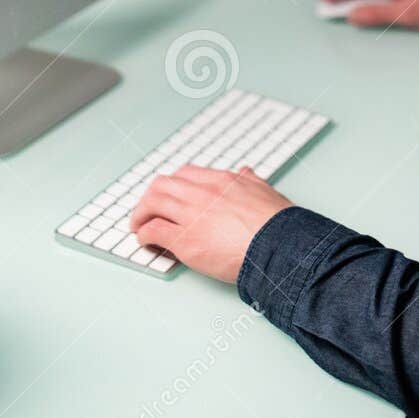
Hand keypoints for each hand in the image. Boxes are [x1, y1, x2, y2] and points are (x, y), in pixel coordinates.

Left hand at [129, 165, 291, 282]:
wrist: (279, 245)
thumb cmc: (278, 224)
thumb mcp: (266, 191)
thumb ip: (251, 181)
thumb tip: (245, 172)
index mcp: (221, 181)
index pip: (185, 174)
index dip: (172, 185)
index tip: (169, 196)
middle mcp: (202, 193)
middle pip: (162, 185)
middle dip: (150, 197)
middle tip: (146, 211)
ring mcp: (191, 215)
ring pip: (151, 203)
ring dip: (141, 215)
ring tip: (138, 226)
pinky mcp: (185, 240)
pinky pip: (153, 231)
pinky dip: (144, 235)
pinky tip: (145, 241)